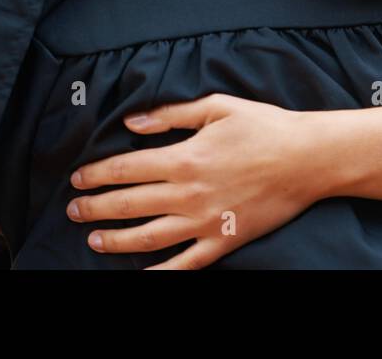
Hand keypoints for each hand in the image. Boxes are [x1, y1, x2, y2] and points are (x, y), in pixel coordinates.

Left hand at [66, 94, 329, 268]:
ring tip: (94, 240)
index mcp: (184, 158)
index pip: (126, 169)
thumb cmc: (265, 127)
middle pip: (128, 205)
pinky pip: (184, 265)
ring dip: (115, 240)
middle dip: (95, 207)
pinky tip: (140, 275)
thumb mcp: (217, 107)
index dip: (97, 174)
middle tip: (74, 210)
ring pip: (147, 238)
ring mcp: (204, 222)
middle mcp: (188, 194)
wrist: (308, 159)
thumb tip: (131, 123)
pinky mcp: (223, 241)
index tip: (78, 178)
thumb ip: (170, 115)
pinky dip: (159, 274)